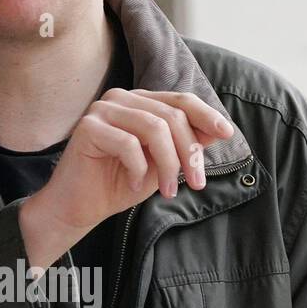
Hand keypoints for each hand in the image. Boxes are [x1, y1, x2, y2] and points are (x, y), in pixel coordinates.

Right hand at [18, 88, 233, 270]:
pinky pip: (128, 144)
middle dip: (190, 152)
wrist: (79, 209)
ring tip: (168, 191)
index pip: (180, 100)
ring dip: (168, 164)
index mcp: (139, 102)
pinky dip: (139, 169)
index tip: (228, 134)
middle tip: (197, 184)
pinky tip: (136, 186)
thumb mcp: (162, 165)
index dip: (206, 115)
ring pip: (154, 128)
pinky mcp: (88, 127)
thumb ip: (186, 145)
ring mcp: (102, 110)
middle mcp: (121, 99)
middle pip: (171, 115)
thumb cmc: (119, 185)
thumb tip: (219, 130)